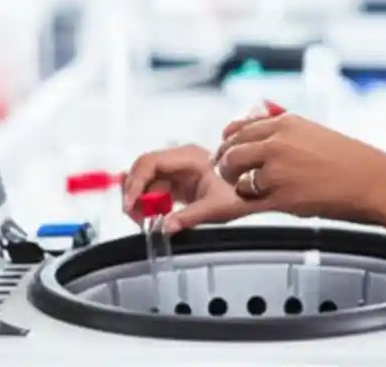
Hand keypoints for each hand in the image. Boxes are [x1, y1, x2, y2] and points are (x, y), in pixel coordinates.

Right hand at [121, 144, 254, 233]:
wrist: (254, 190)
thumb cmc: (240, 193)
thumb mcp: (217, 207)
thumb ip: (189, 217)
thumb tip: (165, 228)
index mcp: (190, 157)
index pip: (151, 162)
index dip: (136, 182)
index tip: (130, 204)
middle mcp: (181, 159)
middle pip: (144, 169)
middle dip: (134, 192)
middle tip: (135, 217)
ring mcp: (178, 169)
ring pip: (146, 181)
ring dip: (140, 200)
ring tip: (143, 221)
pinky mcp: (178, 181)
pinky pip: (155, 189)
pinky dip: (149, 203)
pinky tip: (151, 217)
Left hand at [215, 112, 385, 222]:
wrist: (374, 181)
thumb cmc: (351, 160)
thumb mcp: (313, 133)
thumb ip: (282, 131)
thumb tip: (253, 130)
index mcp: (285, 122)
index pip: (239, 128)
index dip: (229, 142)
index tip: (226, 150)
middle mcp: (277, 142)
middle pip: (231, 150)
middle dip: (226, 164)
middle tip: (229, 174)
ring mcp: (278, 169)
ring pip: (235, 175)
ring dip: (239, 184)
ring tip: (251, 189)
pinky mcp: (282, 196)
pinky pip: (249, 199)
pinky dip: (251, 200)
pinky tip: (264, 199)